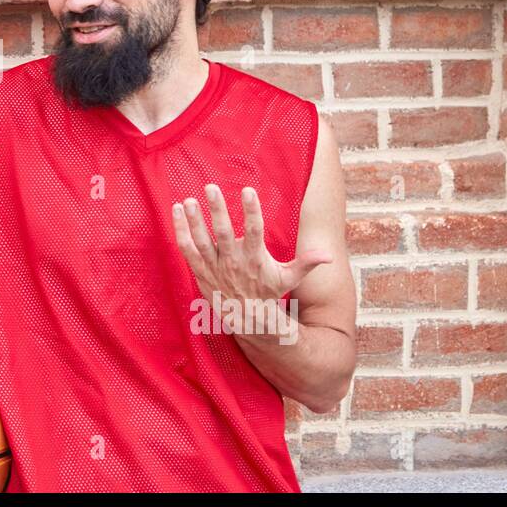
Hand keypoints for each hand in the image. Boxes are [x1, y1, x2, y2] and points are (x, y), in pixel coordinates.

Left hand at [172, 184, 331, 327]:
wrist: (245, 319)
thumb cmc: (268, 293)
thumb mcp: (289, 278)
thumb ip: (306, 263)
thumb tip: (329, 256)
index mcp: (255, 259)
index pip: (255, 231)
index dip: (252, 211)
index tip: (248, 190)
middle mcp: (233, 262)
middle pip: (223, 233)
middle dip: (217, 210)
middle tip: (211, 187)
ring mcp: (214, 267)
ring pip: (202, 240)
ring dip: (194, 220)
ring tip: (188, 199)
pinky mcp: (199, 270)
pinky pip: (186, 249)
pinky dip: (180, 230)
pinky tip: (176, 211)